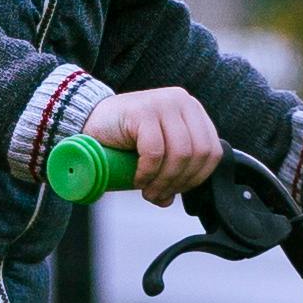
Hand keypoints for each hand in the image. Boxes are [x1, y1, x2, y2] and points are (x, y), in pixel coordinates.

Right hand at [85, 85, 226, 197]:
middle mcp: (182, 102)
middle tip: (159, 194)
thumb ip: (170, 170)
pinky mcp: (143, 111)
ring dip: (164, 181)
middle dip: (179, 182)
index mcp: (193, 111)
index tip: (176, 191)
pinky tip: (138, 179)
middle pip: (198, 153)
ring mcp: (163, 103)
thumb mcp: (157, 153)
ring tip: (148, 191)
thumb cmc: (125, 138)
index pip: (212, 151)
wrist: (91, 120)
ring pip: (179, 154)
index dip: (197, 178)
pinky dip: (148, 173)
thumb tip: (171, 200)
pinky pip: (155, 152)